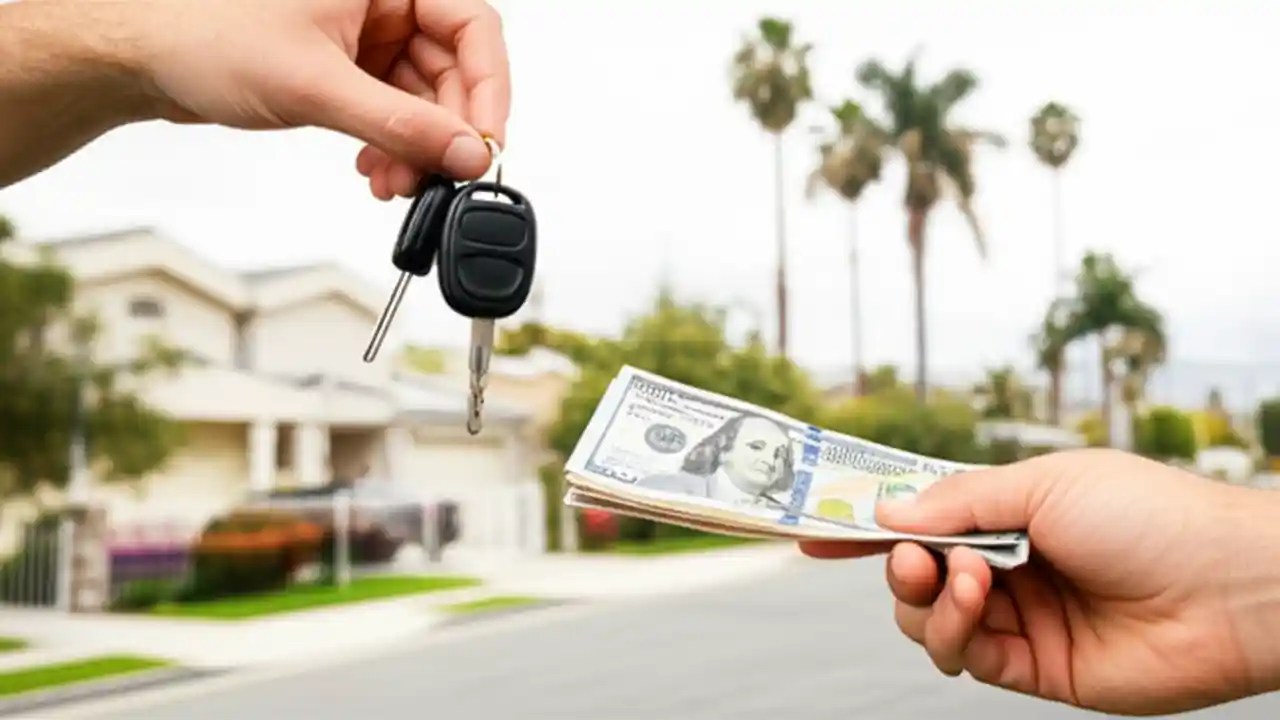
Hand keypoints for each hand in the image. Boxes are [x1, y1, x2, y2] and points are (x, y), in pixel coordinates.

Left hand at [132, 0, 508, 199]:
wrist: (145, 60)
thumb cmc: (206, 38)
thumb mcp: (317, 86)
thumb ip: (402, 125)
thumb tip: (466, 152)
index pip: (473, 25)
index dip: (489, 87)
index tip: (485, 142)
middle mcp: (382, 0)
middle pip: (453, 68)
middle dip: (445, 130)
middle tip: (438, 175)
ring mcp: (366, 33)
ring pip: (425, 96)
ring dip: (416, 147)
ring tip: (395, 181)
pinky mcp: (349, 65)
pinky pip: (395, 109)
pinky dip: (392, 145)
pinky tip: (375, 169)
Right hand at [800, 449, 1279, 715]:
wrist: (1226, 587)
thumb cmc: (1147, 514)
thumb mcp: (1043, 486)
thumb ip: (958, 503)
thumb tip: (887, 510)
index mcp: (1011, 514)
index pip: (924, 520)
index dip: (868, 525)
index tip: (812, 527)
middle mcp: (1007, 568)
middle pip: (914, 575)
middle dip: (898, 565)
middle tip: (909, 556)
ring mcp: (1018, 620)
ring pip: (928, 621)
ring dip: (928, 599)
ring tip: (964, 578)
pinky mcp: (1033, 669)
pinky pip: (963, 657)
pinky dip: (954, 632)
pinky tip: (979, 602)